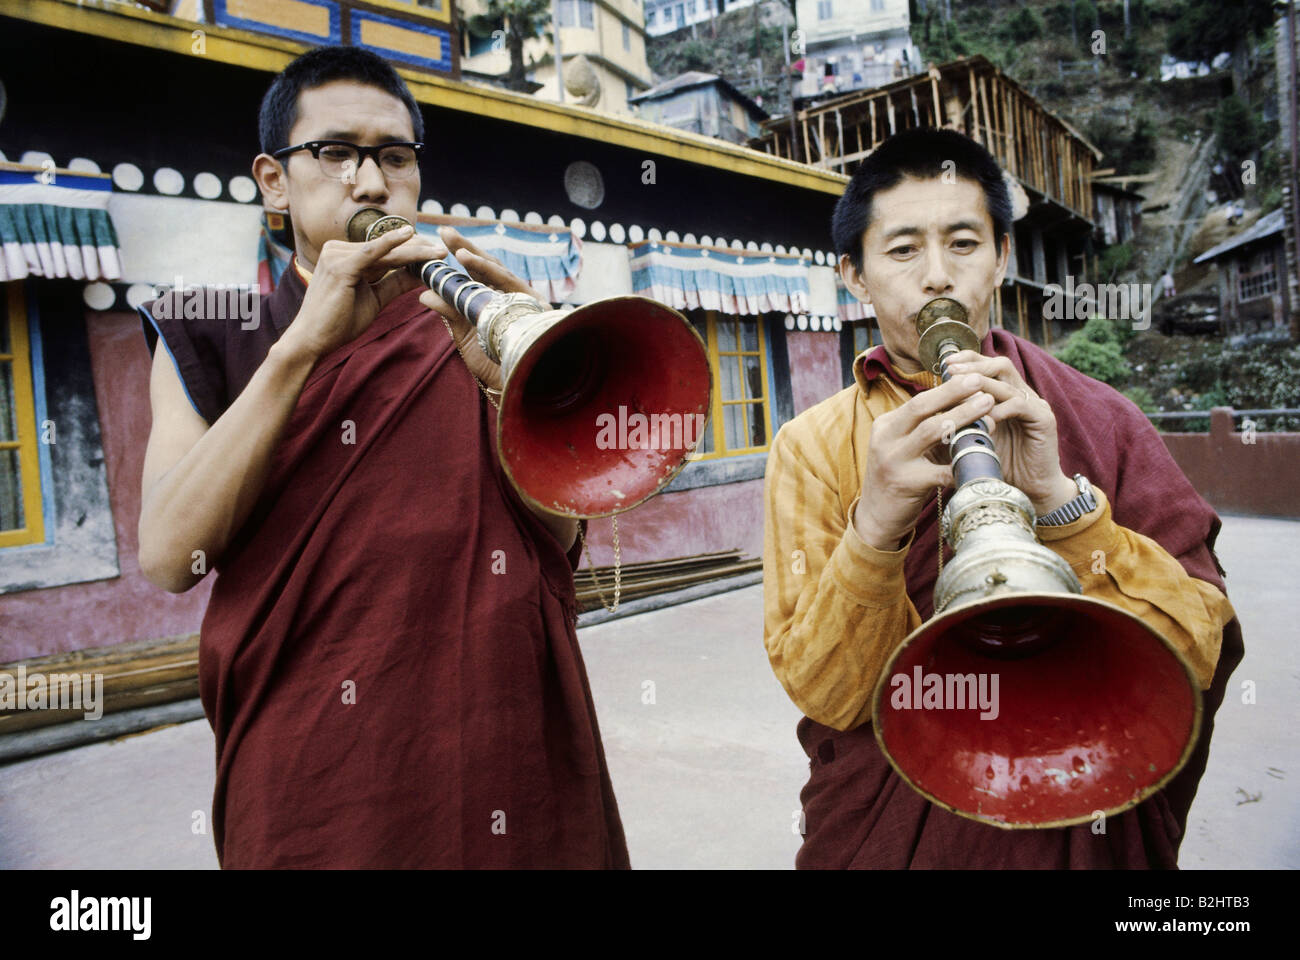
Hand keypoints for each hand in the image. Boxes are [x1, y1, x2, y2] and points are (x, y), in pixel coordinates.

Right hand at [282, 225, 448, 363]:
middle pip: (387, 250)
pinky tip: (409, 235)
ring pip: (385, 252)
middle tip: (444, 249)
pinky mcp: (339, 265)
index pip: (385, 252)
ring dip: (414, 252)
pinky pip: (371, 253)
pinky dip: (390, 244)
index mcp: (345, 256)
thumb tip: (421, 274)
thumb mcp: (375, 299)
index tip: (436, 253)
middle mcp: (339, 250)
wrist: (312, 340)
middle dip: (418, 250)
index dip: (412, 252)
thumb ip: (395, 284)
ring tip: (439, 251)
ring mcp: (336, 255)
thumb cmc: (339, 321)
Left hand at [417, 226, 548, 392]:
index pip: (475, 275)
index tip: (437, 243)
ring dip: (472, 252)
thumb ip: (448, 311)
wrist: (519, 385)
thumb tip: (422, 294)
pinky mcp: (531, 302)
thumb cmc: (495, 364)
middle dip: (464, 247)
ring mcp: (522, 298)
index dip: (458, 258)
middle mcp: (510, 296)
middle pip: (485, 267)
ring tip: (449, 242)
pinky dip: (485, 268)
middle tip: (442, 231)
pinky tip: (465, 258)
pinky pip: (505, 279)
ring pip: (495, 269)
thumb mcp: (465, 334)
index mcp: (495, 302)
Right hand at [854, 372, 995, 549]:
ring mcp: (893, 460)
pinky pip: (941, 470)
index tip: (972, 377)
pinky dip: (964, 463)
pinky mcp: (905, 483)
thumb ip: (922, 427)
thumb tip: (960, 402)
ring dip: (963, 416)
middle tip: (981, 381)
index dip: (947, 388)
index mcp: (885, 426)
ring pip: (932, 430)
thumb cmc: (897, 478)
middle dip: (953, 391)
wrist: (875, 518)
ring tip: (987, 406)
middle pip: (921, 406)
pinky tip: (985, 458)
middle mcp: (885, 439)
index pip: (919, 400)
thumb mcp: (902, 447)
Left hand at [942, 350, 1074, 514]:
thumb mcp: (967, 439)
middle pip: (999, 365)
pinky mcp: (1044, 420)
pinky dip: (999, 409)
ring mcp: (1034, 405)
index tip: (944, 364)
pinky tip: (983, 418)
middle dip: (974, 365)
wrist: (1028, 490)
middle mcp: (1021, 394)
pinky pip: (1020, 405)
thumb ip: (952, 423)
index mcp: (1004, 394)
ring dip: (982, 384)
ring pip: (1007, 382)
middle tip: (951, 369)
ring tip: (961, 388)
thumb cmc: (996, 463)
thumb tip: (919, 413)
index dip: (967, 360)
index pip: (987, 366)